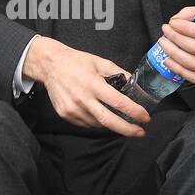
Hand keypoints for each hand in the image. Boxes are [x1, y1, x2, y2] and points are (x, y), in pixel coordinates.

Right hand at [23, 37, 149, 137]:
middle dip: (127, 129)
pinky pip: (86, 124)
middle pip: (108, 121)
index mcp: (93, 84)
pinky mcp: (66, 115)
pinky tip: (99, 114)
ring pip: (98, 124)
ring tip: (118, 118)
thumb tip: (134, 84)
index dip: (134, 112)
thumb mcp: (99, 62)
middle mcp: (82, 99)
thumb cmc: (75, 62)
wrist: (49, 66)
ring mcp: (72, 109)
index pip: (118, 102)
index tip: (145, 117)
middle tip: (140, 132)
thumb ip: (118, 73)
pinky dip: (97, 122)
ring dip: (111, 124)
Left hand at [157, 6, 194, 82]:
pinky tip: (167, 60)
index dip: (185, 28)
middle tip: (165, 31)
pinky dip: (177, 69)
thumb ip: (190, 13)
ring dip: (173, 53)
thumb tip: (175, 21)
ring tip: (163, 43)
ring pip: (192, 64)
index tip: (172, 23)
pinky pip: (192, 77)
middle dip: (175, 38)